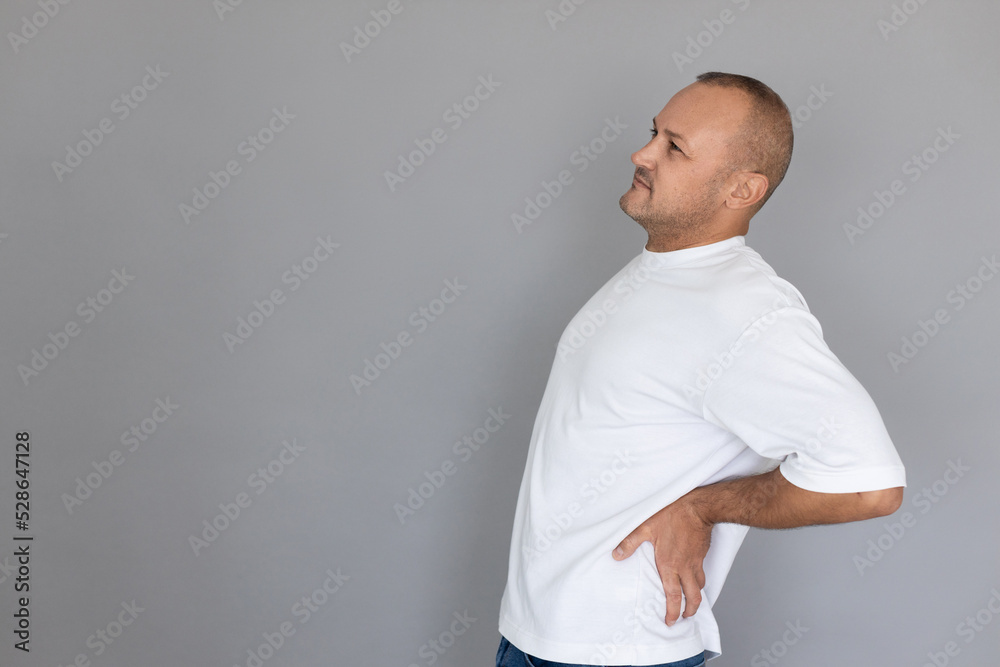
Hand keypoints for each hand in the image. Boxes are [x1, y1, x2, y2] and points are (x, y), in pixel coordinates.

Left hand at [611, 492, 713, 625]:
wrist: (699, 507)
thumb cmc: (672, 515)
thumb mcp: (644, 527)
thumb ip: (630, 543)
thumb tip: (616, 555)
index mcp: (670, 565)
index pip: (673, 596)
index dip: (673, 612)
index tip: (671, 621)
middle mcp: (685, 567)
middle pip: (693, 597)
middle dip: (690, 611)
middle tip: (685, 617)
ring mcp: (696, 561)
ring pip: (700, 586)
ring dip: (696, 596)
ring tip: (690, 600)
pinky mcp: (702, 553)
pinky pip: (702, 572)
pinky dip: (699, 580)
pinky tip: (693, 576)